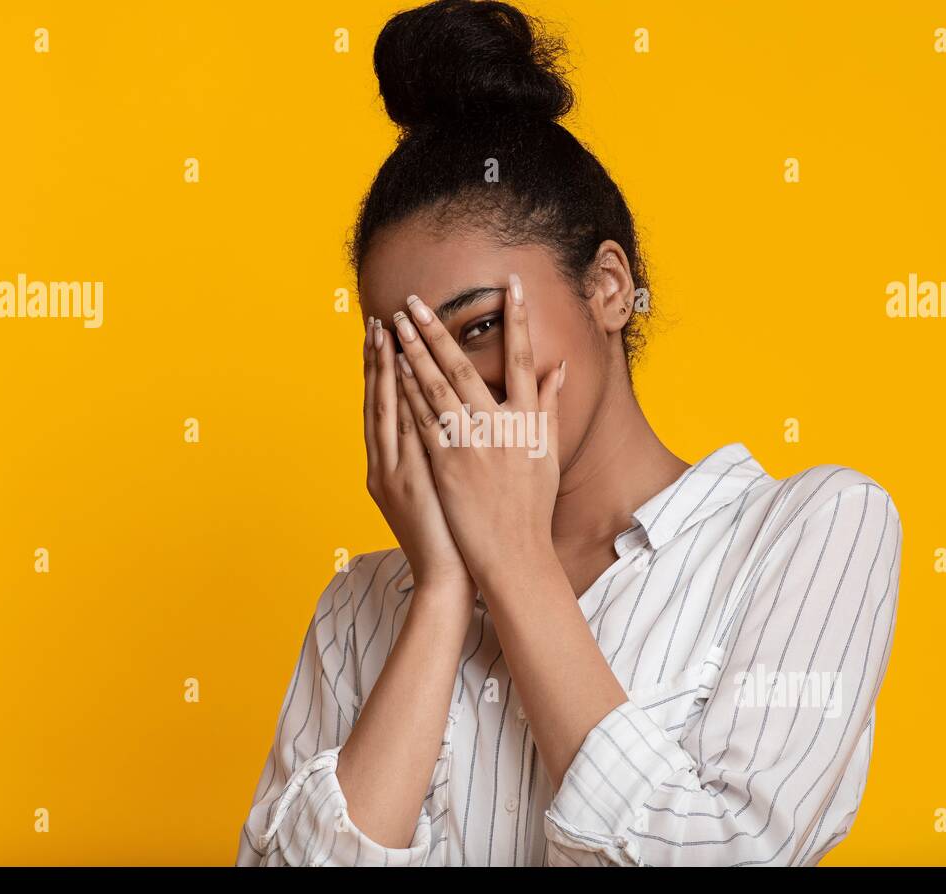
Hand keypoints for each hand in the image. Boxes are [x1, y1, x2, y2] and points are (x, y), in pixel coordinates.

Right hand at [362, 314, 474, 596]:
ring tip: (386, 334)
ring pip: (387, 411)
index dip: (382, 370)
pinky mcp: (411, 481)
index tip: (383, 333)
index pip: (385, 407)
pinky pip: (405, 433)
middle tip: (378, 320)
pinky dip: (401, 401)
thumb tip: (446, 426)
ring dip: (385, 370)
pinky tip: (402, 373)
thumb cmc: (452, 535)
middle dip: (377, 360)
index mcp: (391, 465)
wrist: (449, 577)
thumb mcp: (439, 489)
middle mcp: (387, 464)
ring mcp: (396, 472)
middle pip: (379, 402)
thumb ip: (437, 455)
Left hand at [391, 273, 564, 586]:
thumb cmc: (531, 507)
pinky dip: (405, 393)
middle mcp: (498, 428)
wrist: (513, 555)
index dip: (518, 319)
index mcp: (527, 421)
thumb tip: (556, 369)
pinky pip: (421, 421)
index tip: (510, 285)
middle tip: (417, 300)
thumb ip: (547, 408)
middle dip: (439, 330)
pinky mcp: (444, 465)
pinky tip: (390, 370)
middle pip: (464, 367)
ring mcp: (469, 446)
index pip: (522, 359)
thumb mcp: (548, 455)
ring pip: (435, 388)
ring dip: (412, 353)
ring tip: (396, 324)